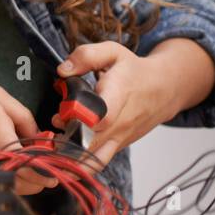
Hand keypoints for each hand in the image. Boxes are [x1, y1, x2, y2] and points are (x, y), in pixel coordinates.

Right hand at [0, 75, 54, 194]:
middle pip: (25, 183)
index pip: (28, 162)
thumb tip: (42, 138)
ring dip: (33, 179)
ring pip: (16, 187)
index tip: (64, 161)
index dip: (50, 166)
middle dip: (46, 176)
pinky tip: (22, 159)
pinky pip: (3, 180)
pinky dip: (18, 176)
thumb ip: (23, 117)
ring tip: (40, 158)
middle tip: (56, 159)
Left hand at [55, 41, 180, 168]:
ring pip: (94, 161)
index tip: (61, 116)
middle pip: (90, 144)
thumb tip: (62, 70)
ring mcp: (120, 138)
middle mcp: (120, 123)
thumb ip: (86, 56)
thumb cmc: (136, 71)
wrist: (166, 88)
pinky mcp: (118, 146)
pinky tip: (61, 153)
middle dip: (63, 142)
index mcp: (118, 96)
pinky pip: (98, 160)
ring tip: (51, 151)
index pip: (101, 116)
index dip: (79, 120)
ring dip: (70, 160)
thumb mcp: (113, 53)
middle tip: (48, 132)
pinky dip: (79, 162)